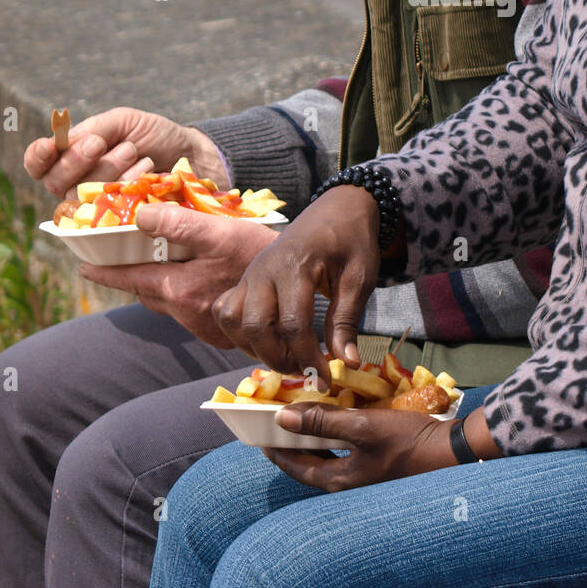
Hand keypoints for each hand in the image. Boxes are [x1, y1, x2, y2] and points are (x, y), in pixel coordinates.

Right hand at [24, 106, 227, 199]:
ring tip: (133, 151)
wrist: (192, 153)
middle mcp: (79, 185)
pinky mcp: (123, 222)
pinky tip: (147, 171)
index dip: (37, 157)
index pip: (38, 164)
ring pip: (82, 197)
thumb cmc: (153, 136)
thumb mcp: (122, 122)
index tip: (51, 145)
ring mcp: (100, 207)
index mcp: (72, 158)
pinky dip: (128, 186)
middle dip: (77, 160)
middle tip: (101, 143)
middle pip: (56, 182)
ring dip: (107, 170)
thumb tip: (65, 143)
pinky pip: (111, 211)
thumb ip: (92, 129)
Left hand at [78, 206, 277, 345]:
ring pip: (168, 304)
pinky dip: (185, 296)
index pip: (130, 280)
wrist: (298, 285)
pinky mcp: (219, 332)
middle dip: (135, 276)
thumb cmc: (260, 254)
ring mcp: (203, 327)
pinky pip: (189, 313)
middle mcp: (187, 315)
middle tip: (127, 257)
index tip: (84, 267)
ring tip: (167, 263)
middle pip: (147, 293)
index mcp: (180, 291)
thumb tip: (140, 215)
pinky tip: (200, 279)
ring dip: (162, 286)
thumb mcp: (220, 231)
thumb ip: (178, 223)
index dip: (105, 273)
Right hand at [213, 185, 381, 381]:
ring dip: (255, 348)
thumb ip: (347, 321)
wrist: (337, 208)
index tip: (325, 380)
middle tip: (307, 370)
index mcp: (296, 266)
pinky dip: (239, 331)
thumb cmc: (351, 240)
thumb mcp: (360, 278)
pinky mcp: (246, 278)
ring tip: (287, 356)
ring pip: (232, 320)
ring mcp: (251, 273)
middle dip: (279, 358)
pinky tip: (266, 340)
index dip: (308, 359)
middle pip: (255, 326)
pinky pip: (226, 309)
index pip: (293, 325)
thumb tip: (346, 363)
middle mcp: (265, 270)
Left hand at [263, 402, 455, 490]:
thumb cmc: (406, 441)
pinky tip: (336, 422)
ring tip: (302, 418)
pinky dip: (332, 438)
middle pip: (308, 464)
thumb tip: (282, 418)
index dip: (275, 449)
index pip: (294, 467)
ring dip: (312, 439)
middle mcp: (347, 484)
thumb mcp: (363, 427)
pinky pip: (343, 453)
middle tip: (278, 422)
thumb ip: (322, 421)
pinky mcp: (375, 466)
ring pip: (326, 458)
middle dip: (292, 443)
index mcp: (338, 481)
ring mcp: (363, 477)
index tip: (259, 433)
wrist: (451, 452)